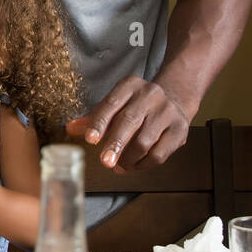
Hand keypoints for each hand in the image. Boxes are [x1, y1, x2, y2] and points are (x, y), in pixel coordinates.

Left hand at [65, 76, 191, 171]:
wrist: (174, 100)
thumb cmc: (135, 106)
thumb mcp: (114, 105)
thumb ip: (93, 118)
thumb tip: (71, 128)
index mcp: (130, 85)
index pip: (111, 104)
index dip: (99, 123)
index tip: (90, 139)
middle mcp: (150, 94)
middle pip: (129, 122)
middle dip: (115, 144)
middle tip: (105, 162)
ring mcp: (168, 111)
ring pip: (144, 141)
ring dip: (128, 158)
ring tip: (118, 166)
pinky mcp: (180, 129)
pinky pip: (159, 153)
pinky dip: (144, 164)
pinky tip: (135, 165)